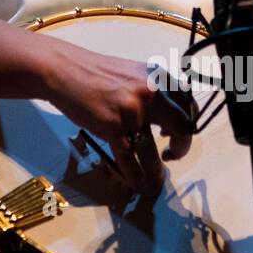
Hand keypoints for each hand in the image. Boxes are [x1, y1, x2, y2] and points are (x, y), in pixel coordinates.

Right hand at [41, 38, 195, 195]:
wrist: (64, 70)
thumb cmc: (97, 73)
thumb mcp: (134, 73)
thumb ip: (153, 91)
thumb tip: (167, 121)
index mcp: (158, 77)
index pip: (188, 105)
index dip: (188, 124)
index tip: (180, 134)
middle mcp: (150, 93)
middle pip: (182, 127)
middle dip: (182, 147)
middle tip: (174, 156)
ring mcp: (131, 111)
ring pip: (152, 150)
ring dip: (157, 169)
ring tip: (156, 179)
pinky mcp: (112, 126)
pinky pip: (129, 158)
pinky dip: (135, 175)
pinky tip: (137, 182)